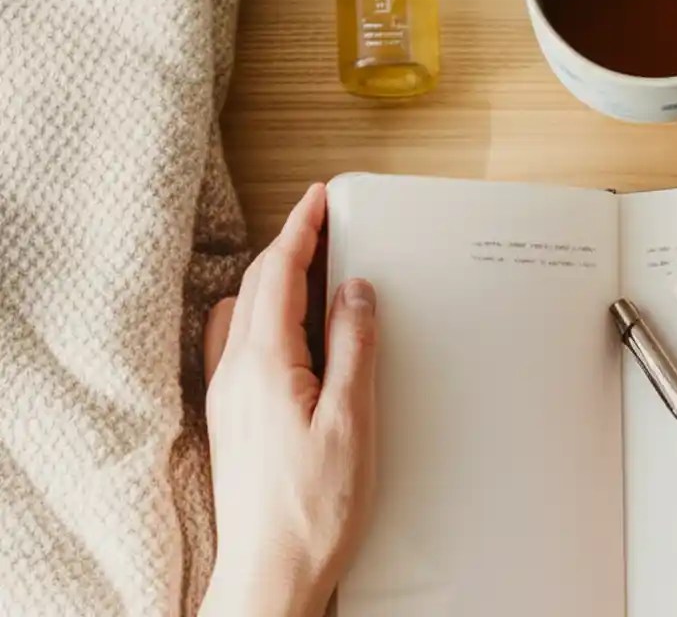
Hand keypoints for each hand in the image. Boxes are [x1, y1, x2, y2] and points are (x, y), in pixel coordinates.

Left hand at [199, 184, 377, 616]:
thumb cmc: (312, 509)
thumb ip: (353, 348)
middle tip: (323, 225)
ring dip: (273, 281)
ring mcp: (228, 398)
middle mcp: (235, 374)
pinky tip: (290, 337)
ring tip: (312, 273)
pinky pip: (240, 346)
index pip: (278, 273)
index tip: (318, 197)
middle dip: (289, 247)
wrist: (271, 572)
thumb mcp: (351, 421)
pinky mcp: (233, 421)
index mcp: (264, 364)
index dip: (300, 228)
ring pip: (243, 314)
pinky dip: (264, 318)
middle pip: (255, 286)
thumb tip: (356, 292)